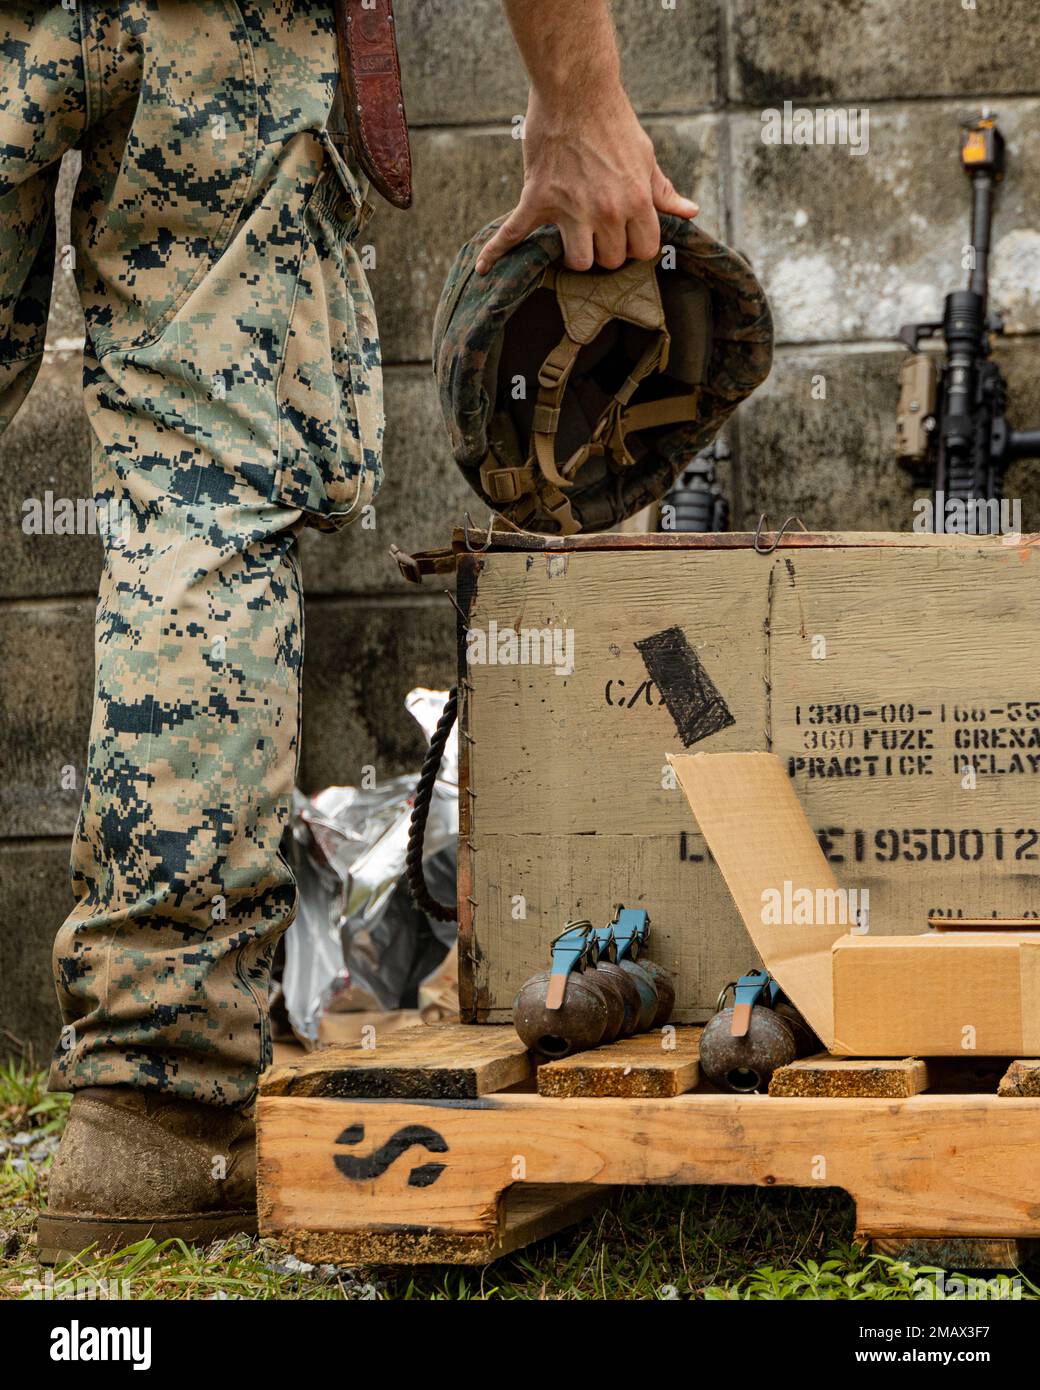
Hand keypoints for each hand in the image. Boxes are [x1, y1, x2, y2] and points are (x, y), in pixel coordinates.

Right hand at [477, 84, 697, 274]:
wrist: (576, 89)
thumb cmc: (614, 121)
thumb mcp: (645, 157)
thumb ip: (663, 191)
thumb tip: (691, 213)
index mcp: (635, 201)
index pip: (643, 251)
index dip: (636, 246)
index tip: (628, 235)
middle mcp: (605, 211)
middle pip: (609, 261)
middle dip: (607, 250)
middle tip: (601, 230)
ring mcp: (570, 209)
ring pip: (576, 261)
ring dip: (576, 253)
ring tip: (575, 237)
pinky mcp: (538, 199)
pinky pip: (513, 235)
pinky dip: (496, 252)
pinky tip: (484, 268)